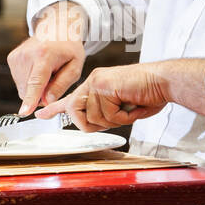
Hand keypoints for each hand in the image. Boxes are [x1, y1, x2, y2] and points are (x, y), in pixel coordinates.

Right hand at [6, 36, 85, 115]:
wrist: (55, 27)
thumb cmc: (68, 48)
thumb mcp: (75, 66)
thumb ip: (61, 85)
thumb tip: (47, 101)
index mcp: (45, 55)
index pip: (36, 82)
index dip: (31, 99)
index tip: (24, 111)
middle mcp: (27, 55)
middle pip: (29, 90)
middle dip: (41, 93)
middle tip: (53, 78)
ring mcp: (17, 56)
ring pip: (23, 88)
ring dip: (35, 86)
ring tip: (46, 70)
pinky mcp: (12, 58)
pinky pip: (20, 82)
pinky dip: (29, 80)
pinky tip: (38, 68)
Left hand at [35, 63, 169, 131]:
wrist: (164, 81)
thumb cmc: (149, 94)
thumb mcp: (121, 107)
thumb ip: (104, 113)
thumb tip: (93, 122)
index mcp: (96, 85)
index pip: (70, 99)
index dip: (54, 109)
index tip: (40, 114)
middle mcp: (93, 81)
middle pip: (75, 113)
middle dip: (92, 123)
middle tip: (116, 117)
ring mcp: (97, 82)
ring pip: (92, 117)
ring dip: (114, 120)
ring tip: (128, 107)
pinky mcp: (103, 85)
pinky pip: (106, 114)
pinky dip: (122, 117)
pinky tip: (131, 104)